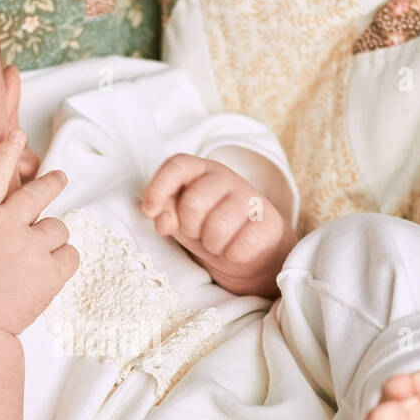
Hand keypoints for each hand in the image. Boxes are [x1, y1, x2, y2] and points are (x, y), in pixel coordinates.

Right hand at [0, 128, 78, 335]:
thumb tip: (14, 214)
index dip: (6, 153)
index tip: (17, 134)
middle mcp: (5, 225)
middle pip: (38, 193)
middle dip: (52, 183)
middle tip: (60, 178)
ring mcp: (29, 246)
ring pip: (58, 228)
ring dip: (52, 242)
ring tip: (35, 263)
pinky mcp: (49, 270)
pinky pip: (71, 255)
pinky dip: (64, 263)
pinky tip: (47, 275)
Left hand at [140, 153, 291, 297]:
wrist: (248, 252)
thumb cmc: (207, 229)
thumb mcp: (178, 219)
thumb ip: (164, 211)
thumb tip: (160, 217)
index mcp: (201, 171)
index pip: (178, 164)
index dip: (159, 187)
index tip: (149, 211)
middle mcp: (227, 178)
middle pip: (193, 203)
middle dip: (190, 228)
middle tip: (199, 233)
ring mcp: (252, 198)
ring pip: (218, 227)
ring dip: (212, 245)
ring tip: (217, 242)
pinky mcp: (270, 223)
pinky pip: (240, 246)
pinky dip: (232, 255)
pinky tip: (235, 250)